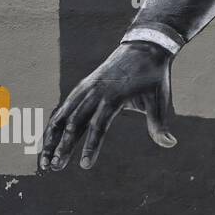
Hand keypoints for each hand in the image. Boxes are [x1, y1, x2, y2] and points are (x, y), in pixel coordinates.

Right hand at [39, 41, 176, 170]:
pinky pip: (63, 108)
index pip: (98, 125)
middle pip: (74, 122)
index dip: (91, 146)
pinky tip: (47, 142)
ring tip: (43, 160)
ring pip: (62, 115)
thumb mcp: (160, 98)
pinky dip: (53, 125)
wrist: (145, 46)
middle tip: (54, 167)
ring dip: (51, 138)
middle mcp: (95, 92)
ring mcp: (86, 88)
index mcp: (114, 96)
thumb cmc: (154, 75)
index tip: (85, 165)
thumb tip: (171, 144)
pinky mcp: (82, 87)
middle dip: (63, 146)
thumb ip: (159, 123)